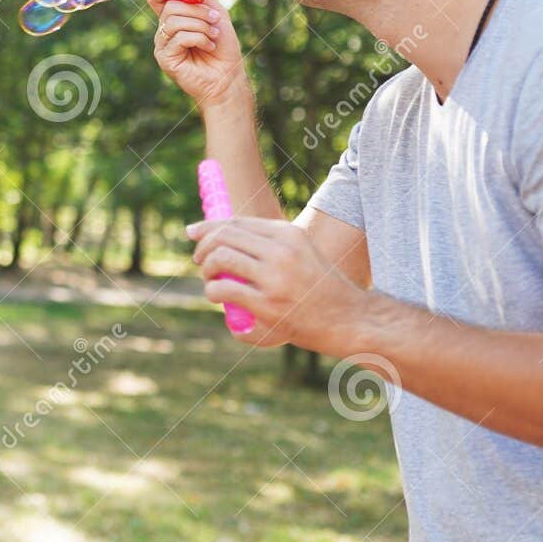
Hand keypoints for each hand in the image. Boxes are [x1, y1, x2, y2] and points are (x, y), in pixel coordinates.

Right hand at [145, 0, 247, 108]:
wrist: (228, 76)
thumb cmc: (223, 47)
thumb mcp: (216, 14)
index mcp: (174, 17)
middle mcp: (164, 30)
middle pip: (169, 6)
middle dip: (196, 10)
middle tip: (215, 19)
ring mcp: (162, 44)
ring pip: (174, 21)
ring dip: (200, 25)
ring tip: (214, 36)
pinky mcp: (165, 58)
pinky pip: (178, 38)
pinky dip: (199, 38)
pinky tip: (209, 47)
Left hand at [188, 217, 366, 352]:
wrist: (350, 319)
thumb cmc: (321, 288)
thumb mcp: (302, 254)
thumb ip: (271, 244)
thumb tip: (228, 236)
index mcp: (289, 235)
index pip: (238, 222)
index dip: (209, 226)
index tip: (193, 232)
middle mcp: (282, 251)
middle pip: (225, 236)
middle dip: (203, 247)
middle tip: (199, 260)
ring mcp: (275, 278)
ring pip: (220, 259)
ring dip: (206, 270)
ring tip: (210, 280)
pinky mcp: (268, 305)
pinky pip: (224, 291)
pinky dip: (213, 292)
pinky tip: (217, 298)